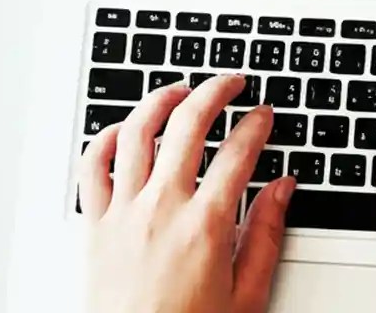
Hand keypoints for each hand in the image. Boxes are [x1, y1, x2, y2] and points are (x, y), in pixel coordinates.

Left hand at [78, 76, 294, 312]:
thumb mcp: (246, 294)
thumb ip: (267, 234)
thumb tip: (283, 190)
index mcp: (206, 225)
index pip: (238, 152)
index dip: (256, 125)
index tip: (263, 115)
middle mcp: (161, 209)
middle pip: (188, 125)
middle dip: (216, 92)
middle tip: (231, 83)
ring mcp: (123, 213)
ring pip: (137, 133)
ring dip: (161, 101)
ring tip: (180, 90)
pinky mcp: (94, 226)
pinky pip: (91, 166)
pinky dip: (106, 138)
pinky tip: (123, 129)